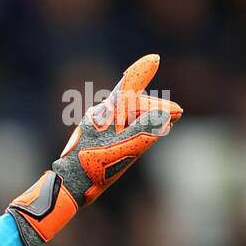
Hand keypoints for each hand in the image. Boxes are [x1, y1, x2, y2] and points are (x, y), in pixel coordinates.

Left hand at [8, 54, 181, 245]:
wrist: (68, 186)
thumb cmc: (94, 167)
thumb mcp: (125, 148)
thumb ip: (146, 130)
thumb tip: (165, 117)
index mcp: (108, 112)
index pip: (129, 86)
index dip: (142, 72)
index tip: (154, 59)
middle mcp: (101, 114)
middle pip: (133, 104)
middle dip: (155, 109)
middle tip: (177, 114)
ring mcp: (96, 126)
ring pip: (126, 116)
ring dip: (145, 119)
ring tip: (166, 123)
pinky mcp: (93, 139)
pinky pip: (118, 128)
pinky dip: (133, 129)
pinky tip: (142, 135)